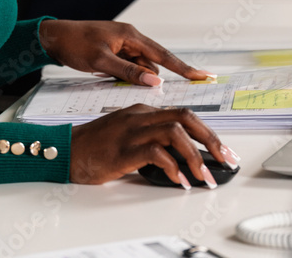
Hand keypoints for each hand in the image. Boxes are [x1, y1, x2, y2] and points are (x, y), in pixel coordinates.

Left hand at [38, 19, 214, 84]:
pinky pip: (128, 68)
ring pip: (139, 68)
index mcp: (131, 36)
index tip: (203, 76)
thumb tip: (155, 82)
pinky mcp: (115, 53)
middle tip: (127, 81)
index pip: (163, 55)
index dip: (184, 68)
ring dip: (133, 78)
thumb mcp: (101, 60)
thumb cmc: (76, 44)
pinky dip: (124, 76)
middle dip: (147, 78)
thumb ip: (129, 71)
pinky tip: (109, 77)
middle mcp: (130, 39)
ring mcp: (122, 46)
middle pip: (151, 64)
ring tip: (107, 74)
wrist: (54, 37)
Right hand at [69, 103, 239, 186]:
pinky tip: (179, 180)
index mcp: (142, 111)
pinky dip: (172, 167)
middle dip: (210, 138)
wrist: (66, 149)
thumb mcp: (127, 138)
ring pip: (175, 131)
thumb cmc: (95, 147)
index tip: (222, 150)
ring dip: (195, 155)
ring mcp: (132, 130)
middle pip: (185, 117)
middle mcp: (140, 116)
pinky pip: (155, 152)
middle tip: (225, 159)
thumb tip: (179, 160)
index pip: (183, 114)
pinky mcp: (123, 148)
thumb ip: (151, 141)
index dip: (207, 132)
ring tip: (204, 176)